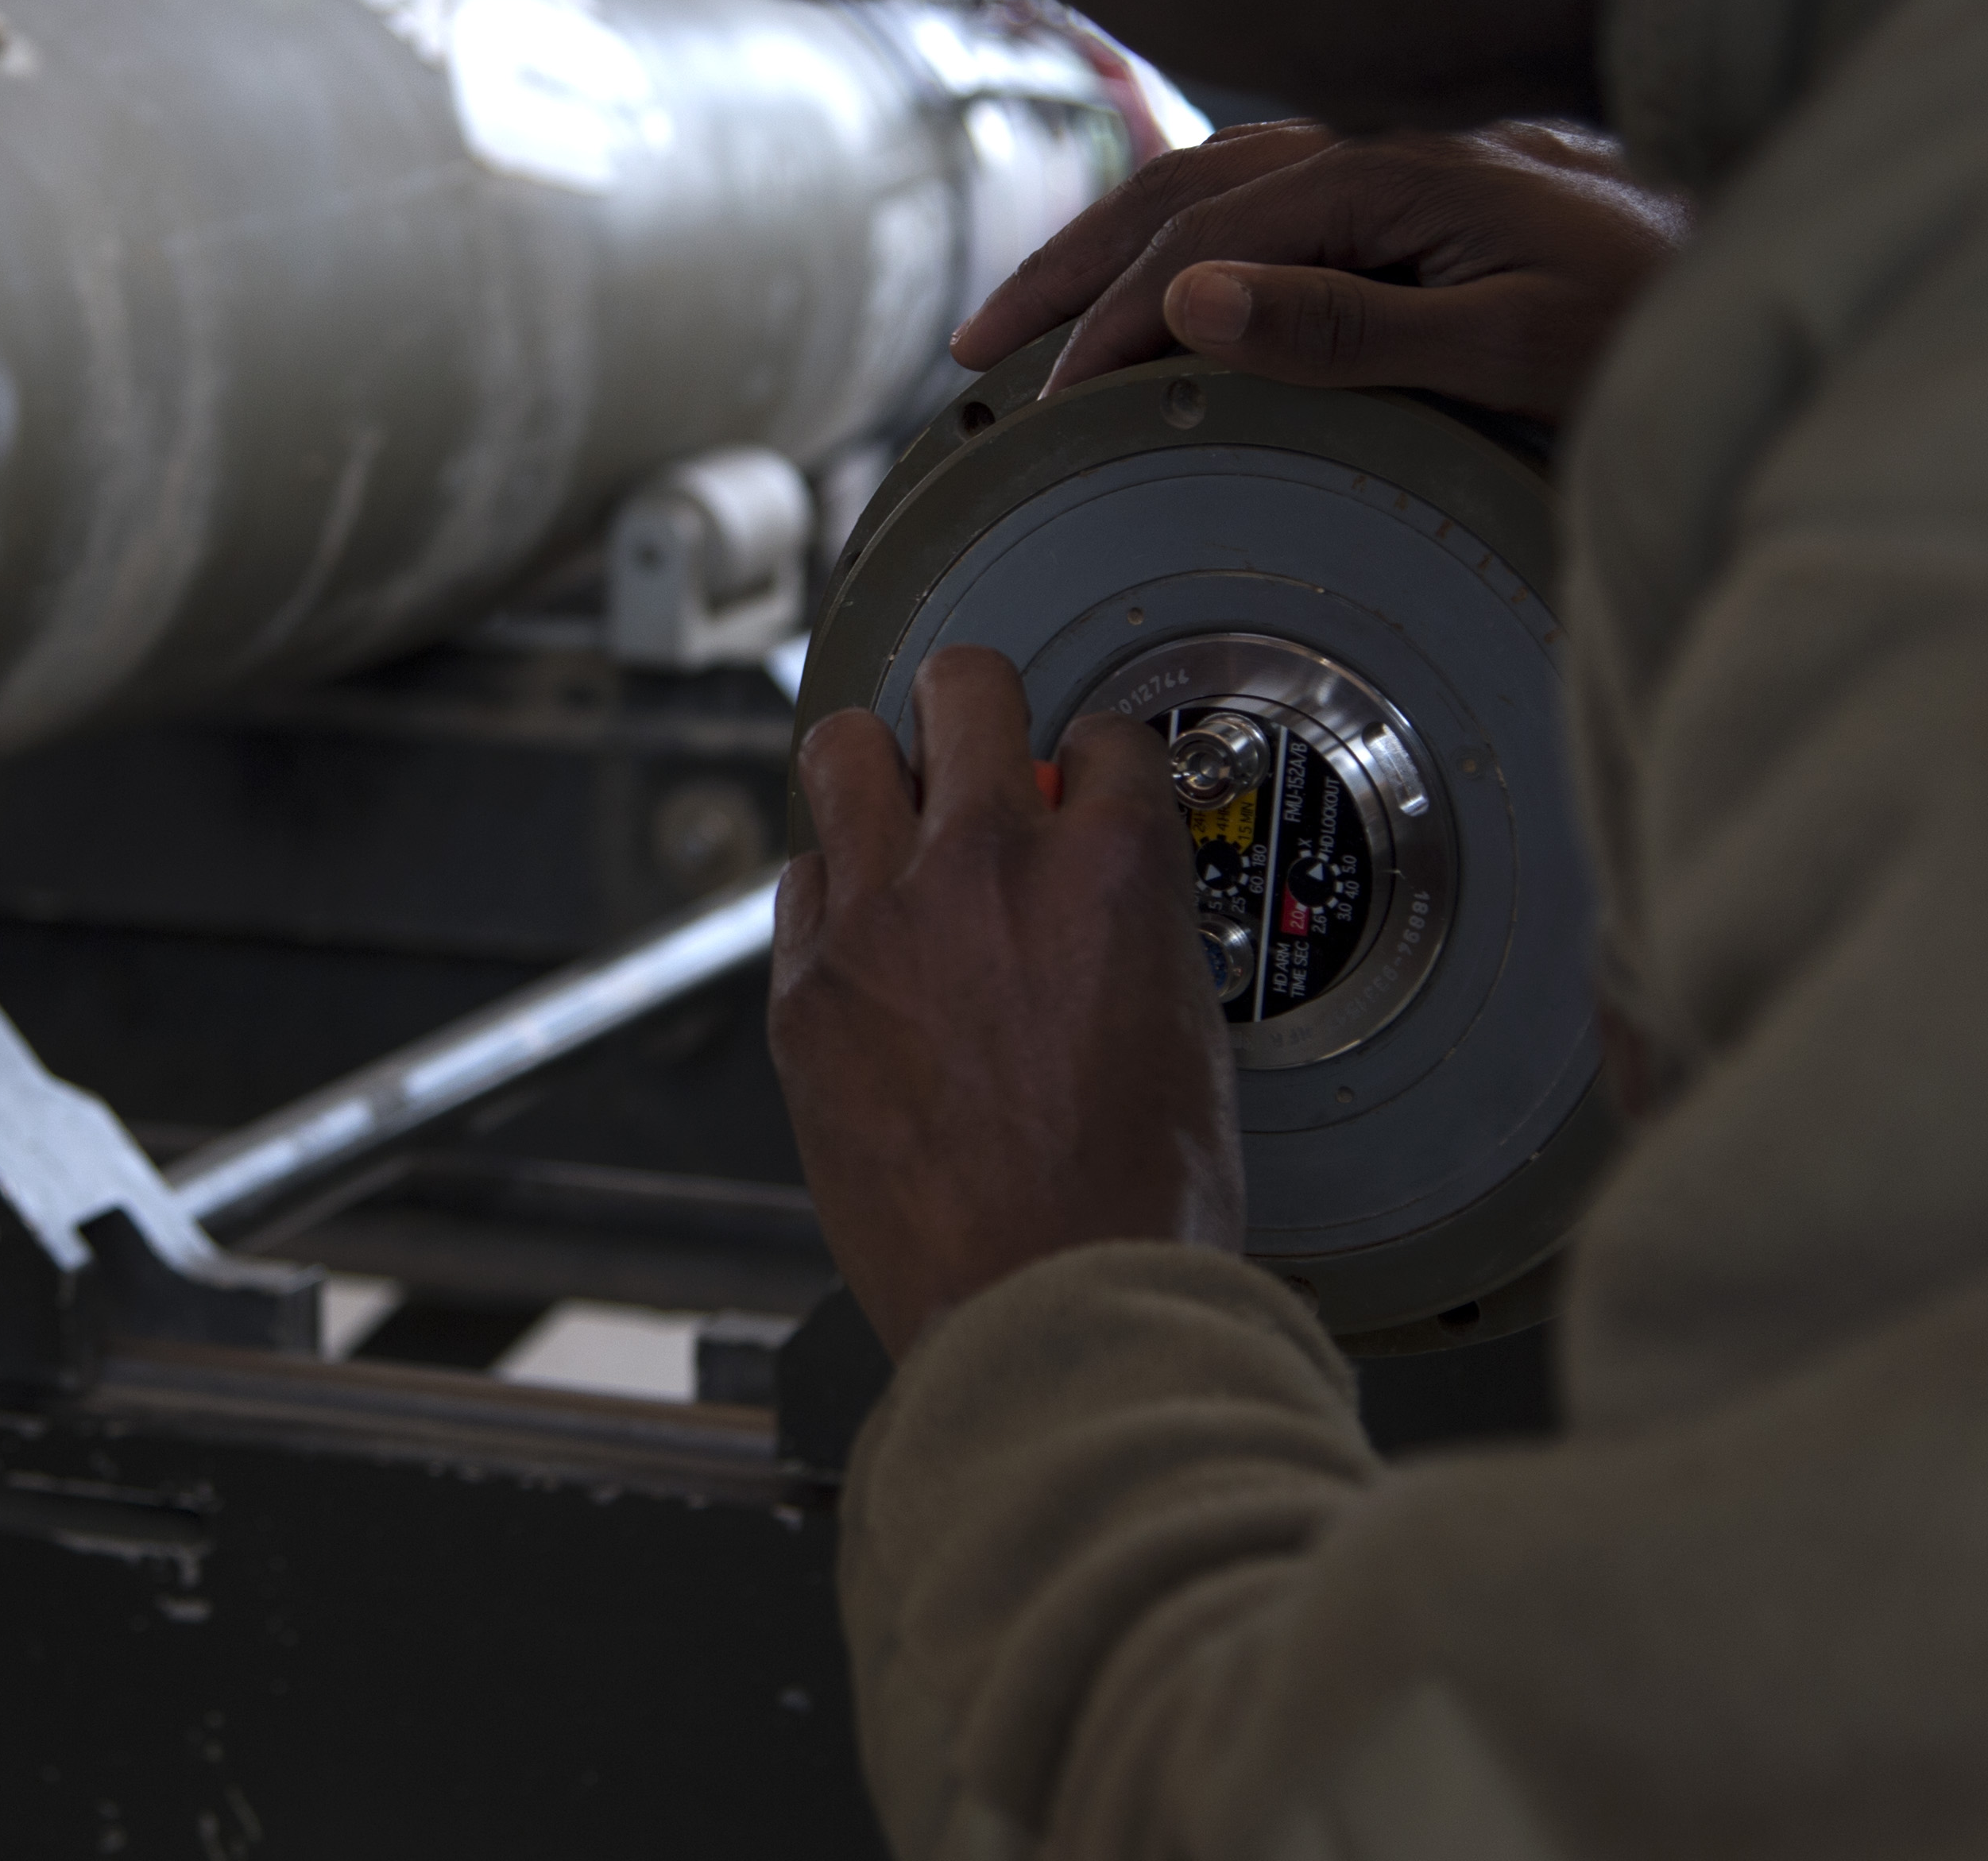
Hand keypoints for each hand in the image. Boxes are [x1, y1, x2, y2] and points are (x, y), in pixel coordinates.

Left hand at [771, 647, 1243, 1353]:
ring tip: (898, 814)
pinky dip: (832, 895)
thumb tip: (1105, 903)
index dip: (1097, 764)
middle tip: (976, 745)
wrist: (1047, 1304)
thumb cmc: (1134, 1205)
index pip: (1105, 736)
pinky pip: (800, 882)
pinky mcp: (803, 990)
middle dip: (975, 704)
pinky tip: (865, 937)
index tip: (1083, 787)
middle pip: (961, 683)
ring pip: (842, 748)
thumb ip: (1133, 930)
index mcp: (1111, 869)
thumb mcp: (1188, 1034)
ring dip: (877, 769)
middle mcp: (987, 864)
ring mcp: (881, 920)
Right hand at [951, 117, 1690, 420]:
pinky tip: (1166, 270)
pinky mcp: (1428, 185)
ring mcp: (1404, 158)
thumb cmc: (1664, 319)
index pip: (1200, 246)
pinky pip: (1266, 191)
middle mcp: (1384, 145)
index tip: (1048, 404)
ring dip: (1112, 243)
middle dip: (1067, 265)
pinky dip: (1184, 230)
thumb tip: (1191, 302)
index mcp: (1389, 173)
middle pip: (1180, 189)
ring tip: (1032, 316)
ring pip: (1215, 182)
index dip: (1109, 323)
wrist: (1779, 268)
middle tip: (975, 349)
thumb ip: (1349, 326)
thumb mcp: (1511, 343)